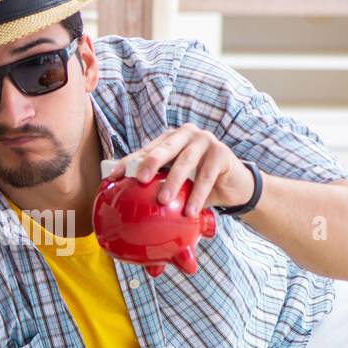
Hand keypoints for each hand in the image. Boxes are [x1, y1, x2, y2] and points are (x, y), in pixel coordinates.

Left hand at [104, 124, 254, 215]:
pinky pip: (207, 175)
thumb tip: (130, 212)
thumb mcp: (178, 185)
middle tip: (140, 180)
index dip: (129, 162)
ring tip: (163, 200)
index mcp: (169, 140)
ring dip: (173, 181)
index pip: (145, 150)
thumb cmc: (199, 183)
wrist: (233, 186)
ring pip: (185, 160)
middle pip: (164, 148)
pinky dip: (198, 194)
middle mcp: (185, 135)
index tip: (113, 177)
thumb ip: (159, 189)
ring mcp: (205, 141)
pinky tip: (191, 210)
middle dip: (150, 163)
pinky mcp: (221, 153)